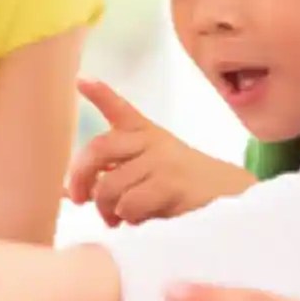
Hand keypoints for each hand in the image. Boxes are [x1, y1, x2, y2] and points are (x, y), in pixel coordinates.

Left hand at [66, 80, 255, 225]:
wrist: (232, 199)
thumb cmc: (185, 189)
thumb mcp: (150, 175)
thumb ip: (114, 178)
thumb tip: (67, 192)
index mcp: (148, 134)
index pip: (120, 109)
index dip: (100, 94)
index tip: (81, 80)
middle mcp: (152, 142)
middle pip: (99, 148)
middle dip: (79, 175)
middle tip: (79, 198)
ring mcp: (161, 161)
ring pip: (109, 185)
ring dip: (107, 209)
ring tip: (117, 219)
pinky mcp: (170, 183)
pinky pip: (129, 203)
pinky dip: (127, 219)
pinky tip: (139, 221)